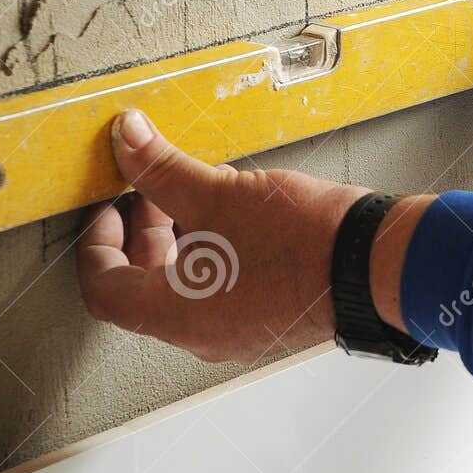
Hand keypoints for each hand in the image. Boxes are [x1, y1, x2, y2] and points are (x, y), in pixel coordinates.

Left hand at [75, 109, 430, 362]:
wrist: (377, 264)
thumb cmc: (302, 242)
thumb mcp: (219, 193)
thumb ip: (162, 169)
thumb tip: (128, 138)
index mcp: (176, 314)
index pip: (105, 290)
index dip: (96, 245)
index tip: (108, 207)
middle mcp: (202, 334)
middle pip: (144, 289)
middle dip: (144, 234)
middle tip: (153, 192)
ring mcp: (238, 331)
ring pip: (186, 288)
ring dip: (182, 240)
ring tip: (202, 192)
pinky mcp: (268, 320)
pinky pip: (222, 289)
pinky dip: (215, 252)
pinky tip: (239, 210)